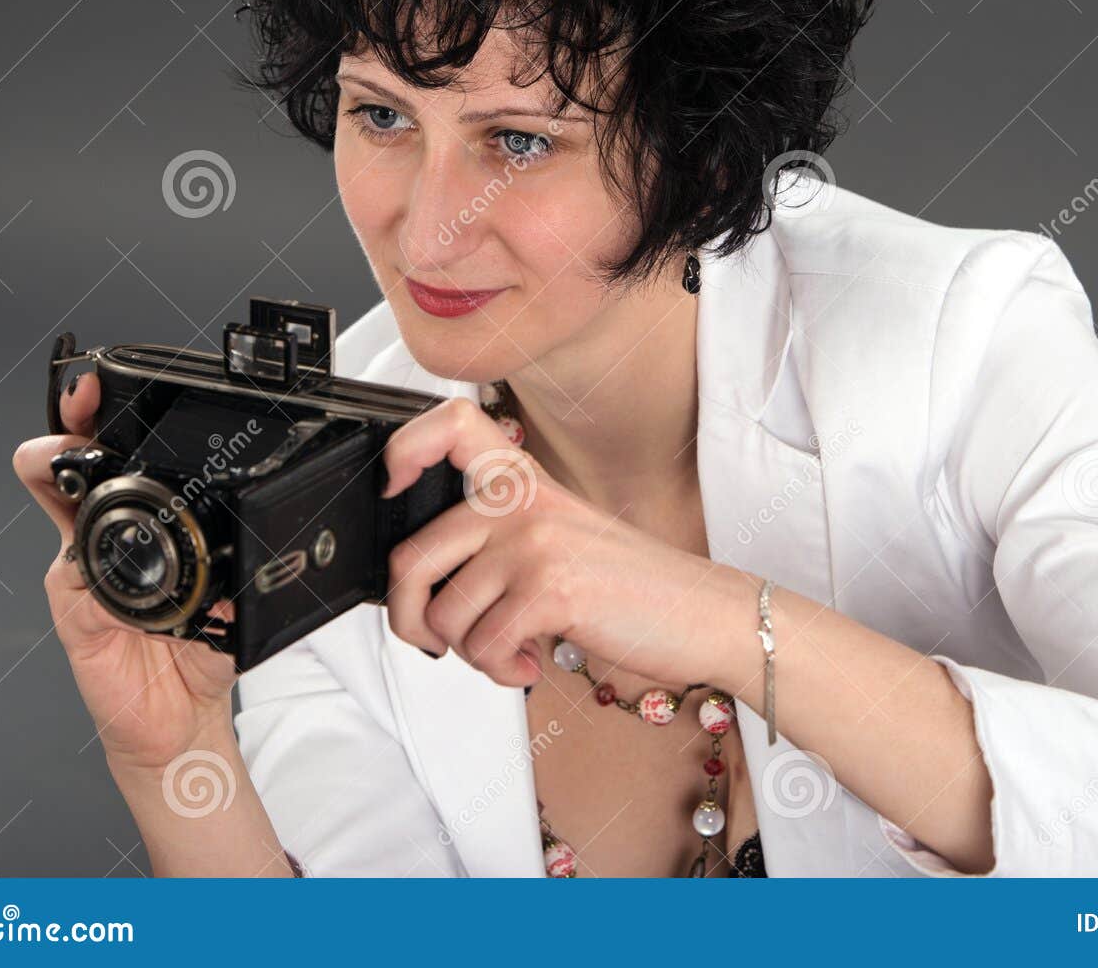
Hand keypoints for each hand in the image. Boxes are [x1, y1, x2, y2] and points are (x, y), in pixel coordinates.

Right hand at [14, 372, 237, 772]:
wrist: (181, 718)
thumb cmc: (201, 649)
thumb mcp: (233, 596)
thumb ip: (241, 565)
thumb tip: (271, 537)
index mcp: (140, 526)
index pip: (115, 462)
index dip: (102, 422)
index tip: (103, 393)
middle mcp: (101, 542)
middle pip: (68, 472)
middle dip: (66, 435)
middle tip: (78, 420)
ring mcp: (82, 574)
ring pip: (60, 513)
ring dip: (60, 480)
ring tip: (68, 460)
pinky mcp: (75, 613)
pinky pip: (76, 581)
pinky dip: (91, 567)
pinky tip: (105, 564)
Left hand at [382, 397, 741, 688]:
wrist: (703, 611)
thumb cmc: (633, 585)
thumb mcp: (561, 539)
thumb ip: (500, 541)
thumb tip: (426, 589)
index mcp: (524, 483)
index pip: (450, 427)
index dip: (405, 450)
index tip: (394, 488)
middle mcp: (523, 505)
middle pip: (413, 557)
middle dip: (412, 618)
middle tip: (439, 639)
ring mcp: (534, 544)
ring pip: (446, 616)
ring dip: (471, 654)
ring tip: (512, 650)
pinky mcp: (548, 590)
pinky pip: (484, 647)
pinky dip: (501, 671)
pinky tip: (533, 661)